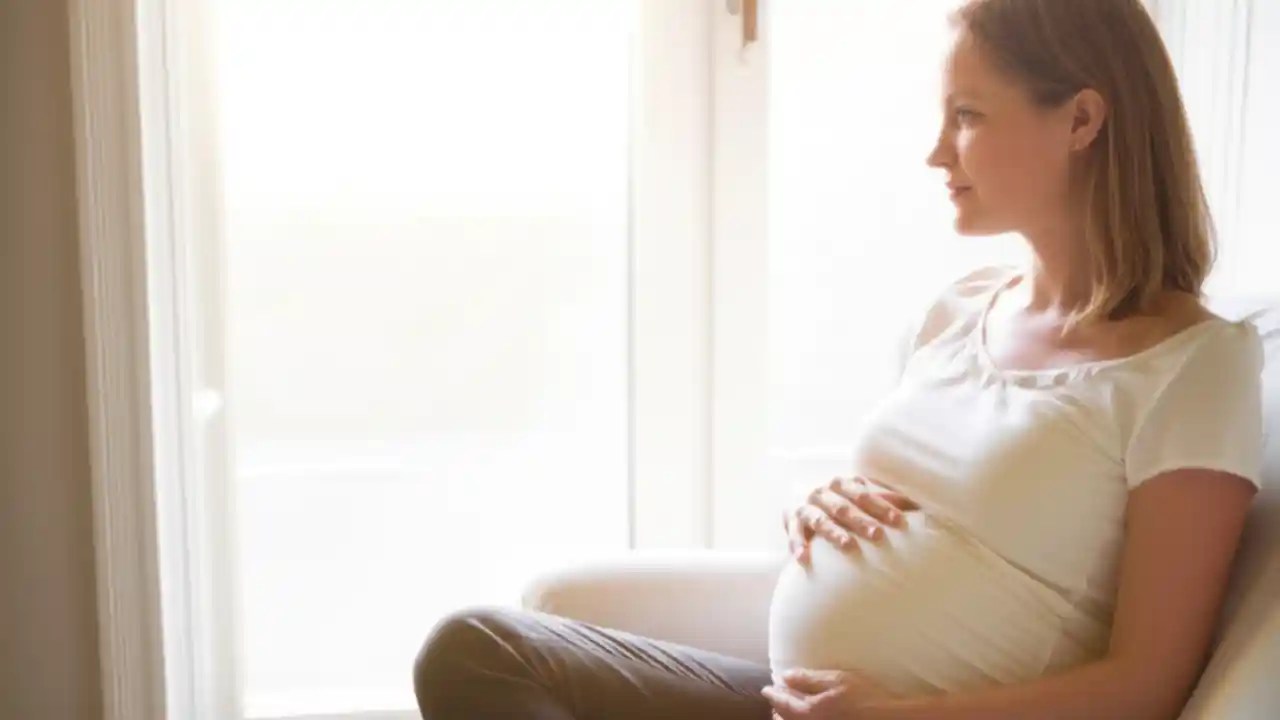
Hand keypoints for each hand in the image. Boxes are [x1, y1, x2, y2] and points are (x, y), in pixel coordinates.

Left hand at [763, 668, 895, 719]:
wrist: (889, 718)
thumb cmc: (865, 696)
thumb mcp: (837, 680)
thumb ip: (808, 679)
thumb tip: (786, 676)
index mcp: (810, 712)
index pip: (783, 704)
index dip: (773, 694)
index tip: (766, 689)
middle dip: (777, 710)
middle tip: (774, 701)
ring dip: (787, 719)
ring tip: (784, 712)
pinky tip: (807, 716)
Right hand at [783, 475, 919, 563]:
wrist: (805, 506)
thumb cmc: (846, 506)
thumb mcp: (865, 501)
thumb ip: (889, 502)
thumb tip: (927, 505)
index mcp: (844, 483)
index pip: (865, 494)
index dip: (882, 506)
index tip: (900, 522)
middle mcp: (823, 492)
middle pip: (844, 506)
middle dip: (861, 520)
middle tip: (878, 535)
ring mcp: (806, 507)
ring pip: (820, 519)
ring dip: (833, 532)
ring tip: (848, 545)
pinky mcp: (791, 521)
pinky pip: (794, 533)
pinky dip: (797, 545)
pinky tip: (803, 559)